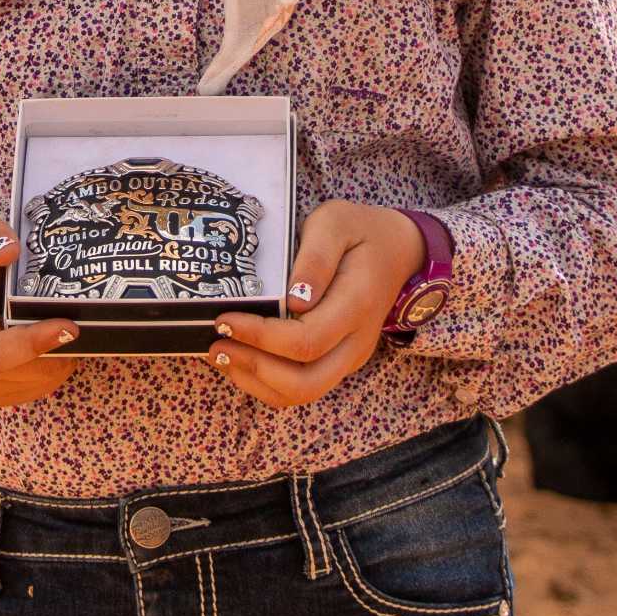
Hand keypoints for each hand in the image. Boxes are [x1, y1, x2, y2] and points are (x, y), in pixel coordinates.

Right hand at [0, 213, 80, 409]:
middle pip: (24, 371)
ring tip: (66, 322)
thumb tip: (11, 251)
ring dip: (62, 355)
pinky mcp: (0, 395)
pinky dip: (57, 364)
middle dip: (60, 348)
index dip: (32, 346)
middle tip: (82, 317)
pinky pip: (40, 386)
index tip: (70, 326)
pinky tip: (56, 339)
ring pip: (38, 381)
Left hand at [207, 200, 425, 408]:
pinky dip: (267, 383)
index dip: (261, 337)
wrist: (399, 251)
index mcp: (356, 305)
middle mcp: (356, 342)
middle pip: (304, 382)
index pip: (306, 341)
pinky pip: (303, 387)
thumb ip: (315, 257)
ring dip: (256, 382)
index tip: (226, 319)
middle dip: (254, 369)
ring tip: (220, 355)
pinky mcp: (339, 362)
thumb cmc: (360, 231)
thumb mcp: (336, 222)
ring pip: (302, 393)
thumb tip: (293, 300)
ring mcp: (350, 358)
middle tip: (217, 345)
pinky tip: (241, 361)